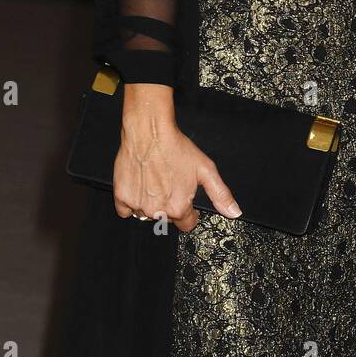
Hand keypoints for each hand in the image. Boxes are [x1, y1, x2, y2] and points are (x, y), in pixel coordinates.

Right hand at [114, 83, 241, 232]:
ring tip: (156, 182)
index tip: (187, 202)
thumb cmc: (176, 148)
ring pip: (147, 214)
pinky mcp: (122, 197)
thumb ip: (220, 194)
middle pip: (166, 218)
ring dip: (151, 204)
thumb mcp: (206, 170)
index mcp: (178, 208)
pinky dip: (132, 202)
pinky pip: (126, 210)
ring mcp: (138, 205)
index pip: (186, 224)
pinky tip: (140, 186)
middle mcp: (157, 211)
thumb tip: (234, 212)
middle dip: (170, 205)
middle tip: (171, 184)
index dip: (190, 213)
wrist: (150, 133)